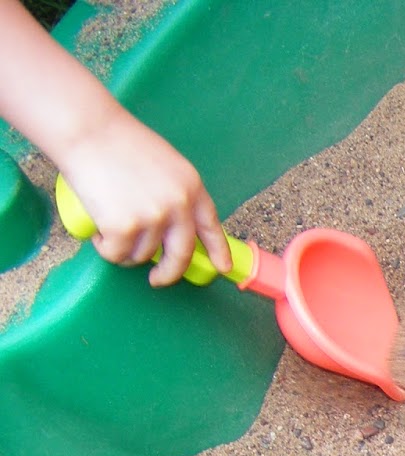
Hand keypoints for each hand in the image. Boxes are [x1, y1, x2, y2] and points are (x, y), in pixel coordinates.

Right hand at [54, 107, 230, 286]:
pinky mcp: (124, 227)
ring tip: (109, 228)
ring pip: (143, 255)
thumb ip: (174, 193)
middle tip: (158, 279)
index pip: (210, 226)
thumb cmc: (117, 141)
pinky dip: (105, 248)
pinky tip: (98, 233)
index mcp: (191, 188)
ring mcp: (153, 218)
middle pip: (181, 254)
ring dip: (125, 252)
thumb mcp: (164, 164)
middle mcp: (178, 206)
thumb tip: (171, 228)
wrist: (86, 130)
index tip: (222, 268)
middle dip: (169, 273)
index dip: (218, 250)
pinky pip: (117, 253)